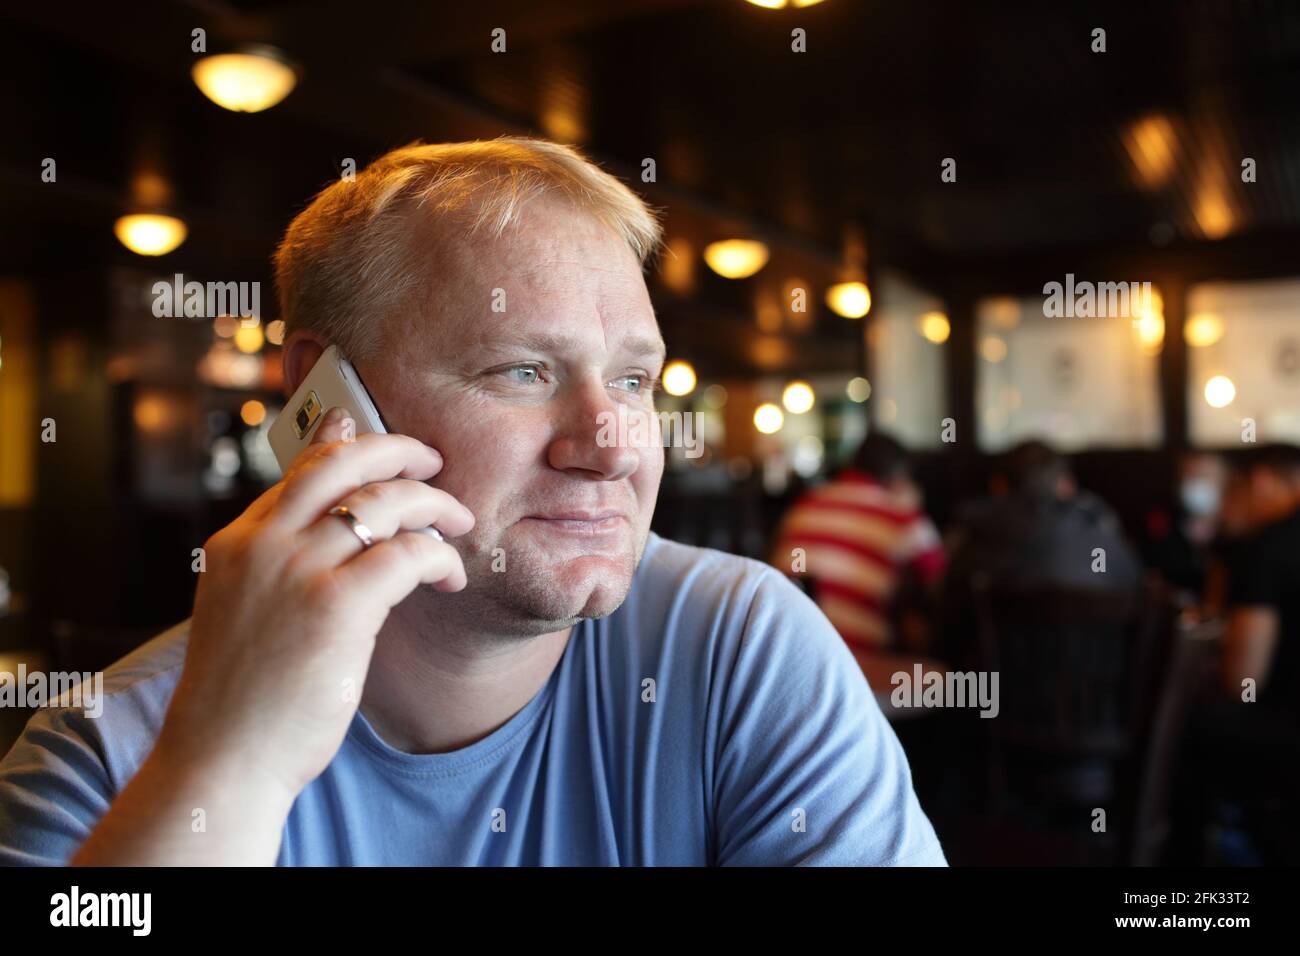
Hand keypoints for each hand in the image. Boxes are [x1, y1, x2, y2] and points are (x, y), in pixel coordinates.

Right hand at [160, 407, 474, 800]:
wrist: (221, 760)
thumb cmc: (243, 701)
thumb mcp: (245, 612)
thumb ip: (279, 566)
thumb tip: (332, 532)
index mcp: (237, 543)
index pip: (301, 470)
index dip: (349, 444)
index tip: (381, 440)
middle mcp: (263, 544)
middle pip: (343, 463)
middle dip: (399, 450)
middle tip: (434, 462)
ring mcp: (298, 571)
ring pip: (386, 501)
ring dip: (436, 505)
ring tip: (460, 524)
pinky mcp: (337, 606)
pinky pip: (409, 552)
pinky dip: (441, 556)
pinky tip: (450, 578)